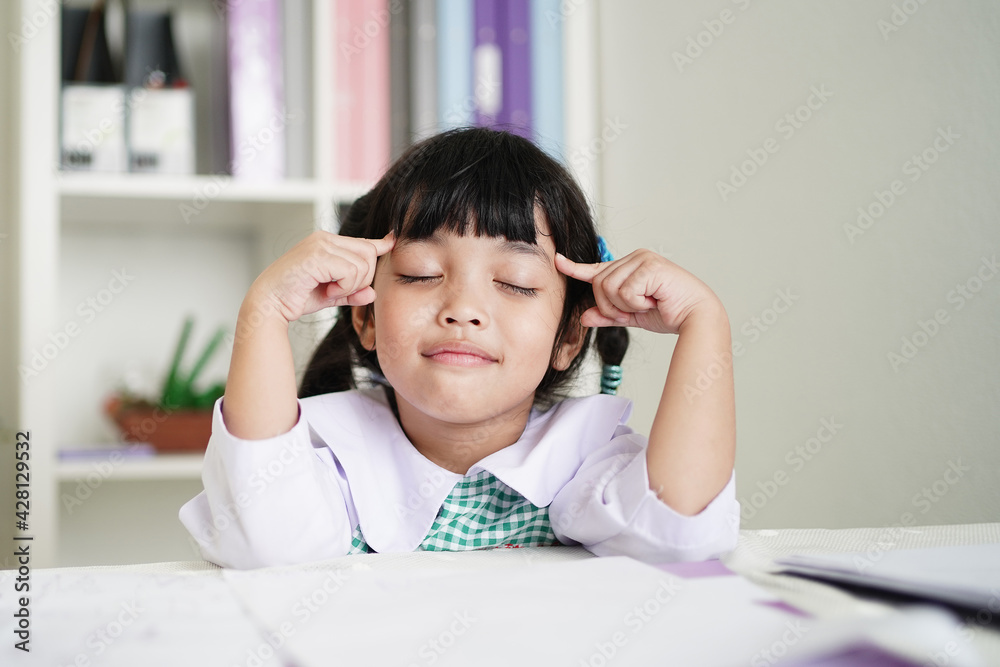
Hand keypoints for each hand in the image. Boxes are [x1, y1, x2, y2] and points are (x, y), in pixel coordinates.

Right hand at [247, 230, 394, 324]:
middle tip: (340, 290)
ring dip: (351, 285)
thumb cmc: (295, 298)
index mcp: (326, 242)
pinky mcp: (318, 255)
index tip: (392, 241)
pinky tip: (327, 291)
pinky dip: (344, 287)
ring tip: (330, 290)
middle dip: (363, 278)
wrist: (268, 305)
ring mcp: (320, 244)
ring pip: (363, 264)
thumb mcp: (331, 294)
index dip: (379, 246)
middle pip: (369, 253)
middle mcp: (324, 238)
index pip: (362, 242)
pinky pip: (351, 271)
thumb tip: (373, 292)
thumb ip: (352, 291)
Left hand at [555, 249, 723, 334]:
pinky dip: (635, 304)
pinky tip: (653, 301)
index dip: (576, 268)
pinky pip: (624, 292)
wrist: (697, 318)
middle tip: (635, 311)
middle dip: (611, 307)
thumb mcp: (631, 316)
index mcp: (630, 266)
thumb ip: (608, 314)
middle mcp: (635, 257)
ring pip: (607, 288)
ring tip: (647, 305)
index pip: (597, 269)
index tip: (558, 261)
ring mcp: (642, 259)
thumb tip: (585, 317)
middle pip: (598, 284)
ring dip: (624, 306)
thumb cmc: (670, 313)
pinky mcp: (649, 266)